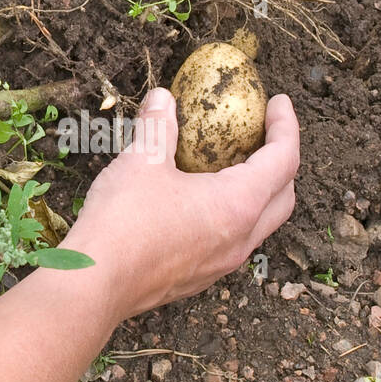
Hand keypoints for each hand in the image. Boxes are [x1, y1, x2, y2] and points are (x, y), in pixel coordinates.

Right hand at [64, 87, 299, 316]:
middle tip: (264, 135)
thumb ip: (159, 126)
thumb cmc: (123, 220)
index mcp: (238, 204)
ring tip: (233, 167)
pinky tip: (201, 202)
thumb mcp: (142, 160)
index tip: (278, 103)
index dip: (286, 126)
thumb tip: (162, 98)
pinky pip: (233, 242)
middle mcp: (241, 238)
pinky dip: (233, 215)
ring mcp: (222, 264)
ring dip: (259, 193)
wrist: (95, 283)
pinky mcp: (200, 278)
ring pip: (260, 224)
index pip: (284, 160)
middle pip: (284, 197)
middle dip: (282, 162)